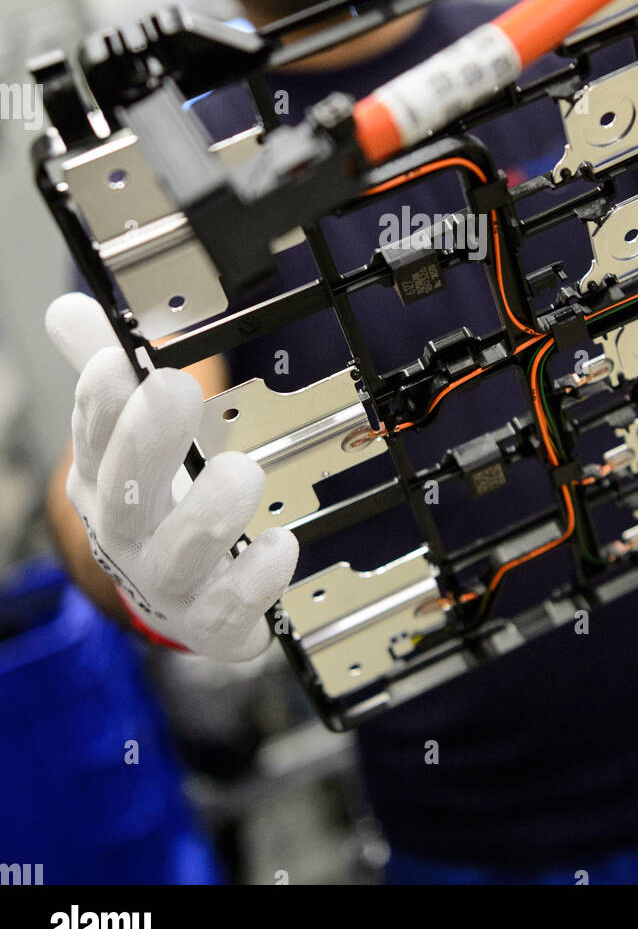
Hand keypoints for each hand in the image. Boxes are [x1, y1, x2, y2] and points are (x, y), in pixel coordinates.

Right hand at [45, 292, 298, 659]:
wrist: (179, 602)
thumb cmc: (153, 507)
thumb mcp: (124, 438)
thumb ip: (106, 373)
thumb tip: (67, 308)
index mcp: (102, 484)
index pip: (91, 441)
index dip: (99, 404)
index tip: (115, 362)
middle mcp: (127, 536)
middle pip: (124, 496)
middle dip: (146, 442)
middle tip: (173, 388)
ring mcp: (168, 583)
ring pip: (179, 553)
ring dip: (209, 512)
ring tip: (241, 471)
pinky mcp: (213, 621)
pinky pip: (229, 608)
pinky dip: (256, 579)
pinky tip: (279, 544)